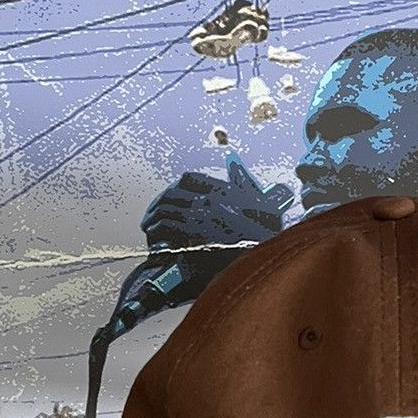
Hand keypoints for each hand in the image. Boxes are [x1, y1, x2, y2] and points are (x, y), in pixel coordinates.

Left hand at [142, 158, 292, 253]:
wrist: (265, 255)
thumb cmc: (267, 234)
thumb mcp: (264, 202)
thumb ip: (246, 181)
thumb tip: (235, 162)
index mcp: (224, 190)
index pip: (191, 179)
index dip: (177, 187)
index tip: (172, 194)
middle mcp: (208, 199)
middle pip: (173, 194)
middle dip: (160, 204)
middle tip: (153, 214)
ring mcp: (200, 216)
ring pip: (165, 209)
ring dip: (154, 219)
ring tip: (150, 228)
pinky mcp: (192, 235)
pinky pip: (166, 227)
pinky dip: (158, 232)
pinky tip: (156, 239)